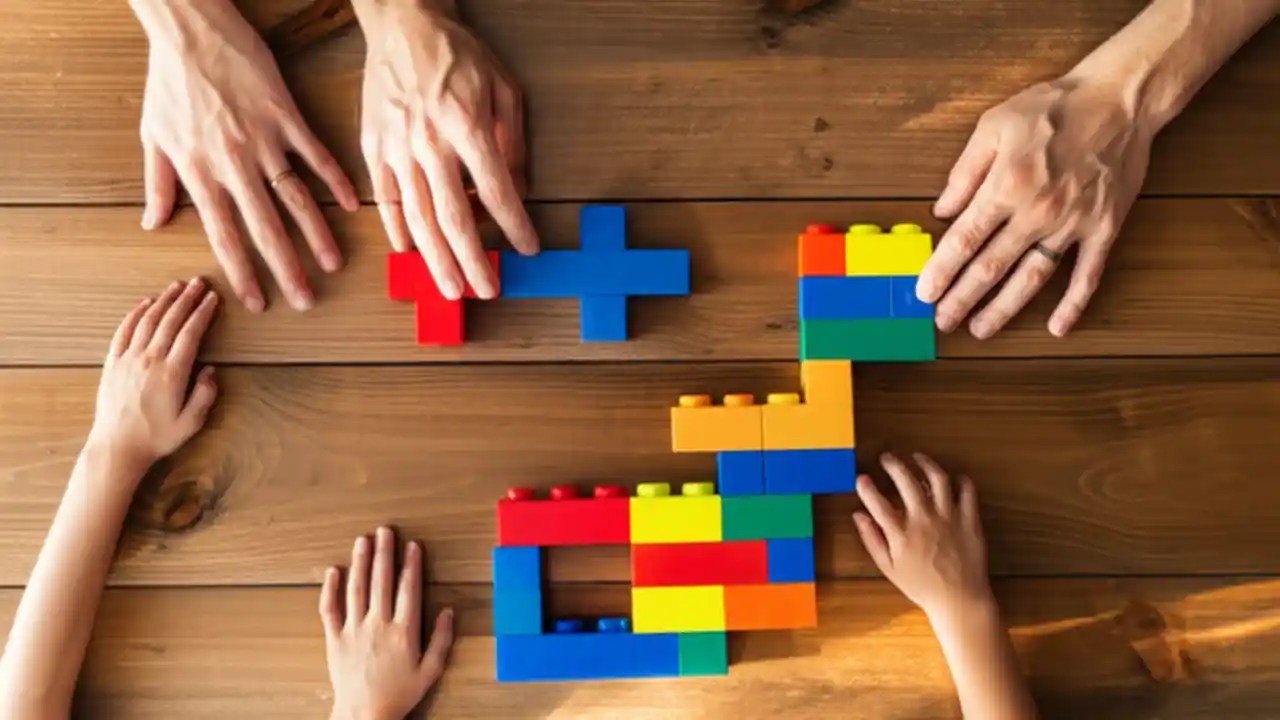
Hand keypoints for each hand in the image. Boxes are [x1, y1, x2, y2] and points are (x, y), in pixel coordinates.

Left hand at [86, 279, 219, 474]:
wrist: (117, 447)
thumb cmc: (156, 438)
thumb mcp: (191, 423)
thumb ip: (204, 395)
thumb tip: (210, 371)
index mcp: (171, 374)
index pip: (191, 334)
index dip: (203, 313)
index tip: (212, 299)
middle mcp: (149, 361)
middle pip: (170, 321)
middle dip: (186, 299)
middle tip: (199, 283)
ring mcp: (128, 360)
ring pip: (148, 321)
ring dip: (164, 301)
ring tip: (177, 286)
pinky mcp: (113, 363)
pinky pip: (124, 331)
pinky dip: (135, 314)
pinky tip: (145, 303)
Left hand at [132, 0, 358, 312]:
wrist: (191, 32)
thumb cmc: (170, 81)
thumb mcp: (153, 135)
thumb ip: (158, 184)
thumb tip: (153, 223)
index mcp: (200, 172)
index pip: (224, 235)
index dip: (242, 272)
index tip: (258, 301)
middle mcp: (234, 164)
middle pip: (265, 227)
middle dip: (287, 269)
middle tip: (305, 300)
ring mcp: (264, 141)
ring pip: (295, 198)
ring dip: (316, 235)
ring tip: (333, 264)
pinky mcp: (286, 117)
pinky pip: (315, 155)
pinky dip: (335, 180)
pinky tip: (350, 204)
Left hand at [321, 527, 454, 719]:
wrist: (364, 715)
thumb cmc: (399, 695)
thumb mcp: (430, 671)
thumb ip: (442, 640)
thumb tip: (449, 611)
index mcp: (403, 631)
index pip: (408, 589)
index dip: (411, 564)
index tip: (412, 546)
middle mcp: (378, 624)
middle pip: (381, 581)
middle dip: (385, 553)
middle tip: (386, 530)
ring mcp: (354, 630)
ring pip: (356, 588)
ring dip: (360, 561)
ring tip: (363, 540)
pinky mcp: (335, 638)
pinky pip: (330, 609)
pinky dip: (330, 588)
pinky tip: (334, 570)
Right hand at [357, 0, 537, 300]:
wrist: (402, 25)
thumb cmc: (457, 56)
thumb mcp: (503, 88)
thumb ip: (512, 141)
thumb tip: (518, 190)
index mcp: (466, 125)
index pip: (496, 190)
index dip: (514, 225)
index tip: (527, 249)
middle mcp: (429, 141)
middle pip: (452, 215)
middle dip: (471, 259)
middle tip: (485, 290)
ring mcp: (396, 147)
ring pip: (416, 216)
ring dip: (435, 259)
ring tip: (450, 288)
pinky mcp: (372, 147)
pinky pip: (385, 198)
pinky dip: (397, 229)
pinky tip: (410, 253)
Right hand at [853, 453, 992, 620]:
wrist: (959, 599)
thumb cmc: (921, 586)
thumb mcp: (889, 568)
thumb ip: (872, 539)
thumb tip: (858, 515)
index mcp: (902, 535)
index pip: (878, 503)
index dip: (866, 487)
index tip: (861, 478)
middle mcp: (924, 521)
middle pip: (906, 481)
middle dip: (893, 465)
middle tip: (887, 458)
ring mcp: (949, 518)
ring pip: (938, 479)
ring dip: (926, 463)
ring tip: (917, 457)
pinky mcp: (970, 520)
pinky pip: (968, 491)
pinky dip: (961, 480)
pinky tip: (953, 478)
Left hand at [917, 76, 1154, 338]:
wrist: (1119, 99)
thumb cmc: (1052, 108)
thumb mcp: (994, 126)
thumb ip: (965, 172)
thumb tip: (941, 210)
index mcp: (1006, 186)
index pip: (965, 240)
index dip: (942, 271)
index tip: (925, 293)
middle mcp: (1037, 212)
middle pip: (992, 267)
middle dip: (963, 298)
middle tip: (943, 322)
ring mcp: (1072, 224)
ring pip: (1032, 278)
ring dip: (1004, 309)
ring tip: (980, 330)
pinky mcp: (1104, 228)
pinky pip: (1087, 273)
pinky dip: (1073, 303)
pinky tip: (1057, 327)